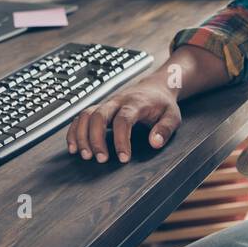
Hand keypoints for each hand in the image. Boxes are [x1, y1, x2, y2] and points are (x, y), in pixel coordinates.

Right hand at [65, 73, 180, 163]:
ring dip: (82, 135)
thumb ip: (165, 129)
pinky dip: (74, 131)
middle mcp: (118, 101)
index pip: (124, 119)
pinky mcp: (100, 108)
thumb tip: (155, 143)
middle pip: (99, 116)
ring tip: (85, 155)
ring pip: (86, 115)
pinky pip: (81, 117)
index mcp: (136, 103)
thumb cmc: (162, 104)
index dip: (121, 139)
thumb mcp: (173, 115)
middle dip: (96, 139)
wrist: (156, 87)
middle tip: (101, 159)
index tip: (123, 158)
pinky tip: (73, 147)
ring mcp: (107, 104)